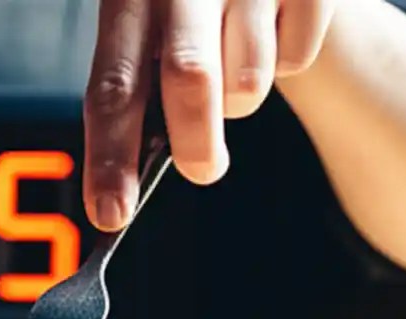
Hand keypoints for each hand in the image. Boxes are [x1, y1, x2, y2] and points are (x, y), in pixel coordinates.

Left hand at [83, 0, 336, 230]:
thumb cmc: (194, 10)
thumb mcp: (152, 32)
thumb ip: (138, 91)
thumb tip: (121, 183)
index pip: (112, 87)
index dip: (110, 155)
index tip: (112, 212)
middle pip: (188, 76)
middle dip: (194, 140)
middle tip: (201, 169)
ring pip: (248, 79)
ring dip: (240, 98)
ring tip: (235, 67)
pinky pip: (296, 58)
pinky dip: (285, 61)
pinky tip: (273, 32)